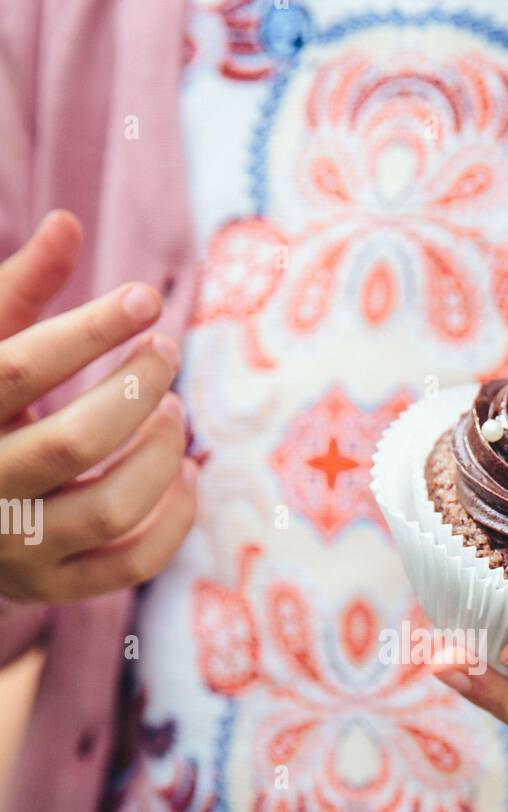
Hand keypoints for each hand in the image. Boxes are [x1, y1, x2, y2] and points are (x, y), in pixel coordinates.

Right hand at [0, 210, 196, 602]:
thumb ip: (19, 290)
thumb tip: (69, 222)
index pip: (18, 369)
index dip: (89, 330)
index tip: (147, 298)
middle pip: (72, 443)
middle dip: (135, 391)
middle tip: (166, 352)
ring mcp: (16, 550)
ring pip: (108, 510)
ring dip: (159, 455)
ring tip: (176, 412)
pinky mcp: (52, 588)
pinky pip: (130, 566)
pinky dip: (173, 522)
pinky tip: (186, 474)